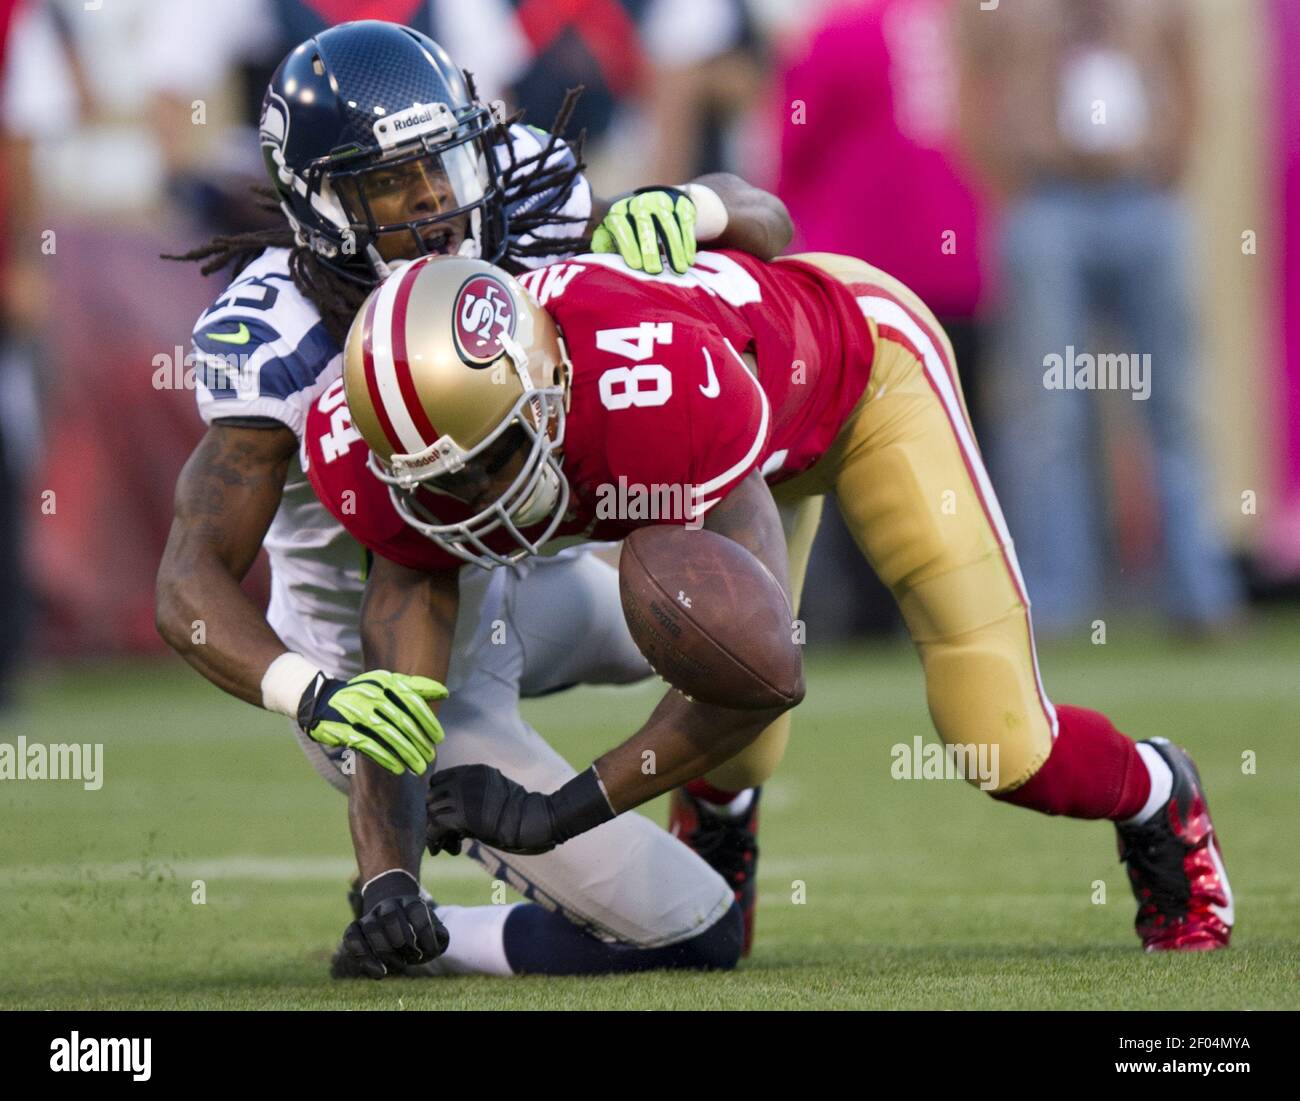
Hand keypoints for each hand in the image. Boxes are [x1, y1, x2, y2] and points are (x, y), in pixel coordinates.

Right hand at [298, 670, 446, 775]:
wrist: (321, 701)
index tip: (439, 738)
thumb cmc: (363, 695)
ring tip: (419, 767)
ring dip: (406, 753)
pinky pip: (369, 746)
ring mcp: (357, 712)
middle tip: (431, 756)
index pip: (413, 701)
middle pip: (403, 721)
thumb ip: (415, 688)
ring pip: (388, 735)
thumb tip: (444, 693)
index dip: (428, 721)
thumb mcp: (387, 684)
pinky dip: (385, 758)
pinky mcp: (345, 730)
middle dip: (419, 741)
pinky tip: (398, 768)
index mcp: (385, 682)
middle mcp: (372, 695)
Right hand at [339, 870, 449, 978]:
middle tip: (414, 956)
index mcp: (410, 902)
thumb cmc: (417, 931)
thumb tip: (436, 943)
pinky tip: (381, 973)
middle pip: (391, 915)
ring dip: (386, 950)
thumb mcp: (433, 930)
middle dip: (404, 940)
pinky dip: (364, 956)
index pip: (416, 909)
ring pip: (371, 927)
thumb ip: (440, 936)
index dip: (425, 932)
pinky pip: (351, 937)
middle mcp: (388, 905)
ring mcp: (370, 916)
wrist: (394, 919)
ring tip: (400, 964)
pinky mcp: (355, 929)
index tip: (430, 950)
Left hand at [426, 764, 615, 856]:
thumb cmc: (521, 813)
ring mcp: (463, 794)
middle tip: (445, 836)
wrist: (535, 820)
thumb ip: (473, 796)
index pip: (439, 780)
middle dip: (433, 817)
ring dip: (436, 832)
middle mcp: (466, 778)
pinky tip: (453, 850)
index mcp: (475, 770)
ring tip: (448, 846)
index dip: (438, 800)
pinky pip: (435, 827)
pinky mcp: (462, 814)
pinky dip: (437, 840)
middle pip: (431, 795)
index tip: (444, 817)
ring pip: (431, 812)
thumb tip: (449, 817)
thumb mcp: (496, 794)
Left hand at [591, 186, 696, 273]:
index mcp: (619, 211)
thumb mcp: (614, 236)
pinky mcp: (680, 203)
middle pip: (645, 224)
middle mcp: (639, 202)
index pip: (621, 225)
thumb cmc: (631, 231)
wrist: (657, 205)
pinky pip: (685, 223)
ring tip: (678, 270)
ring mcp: (661, 200)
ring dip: (674, 248)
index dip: (628, 245)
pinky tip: (688, 260)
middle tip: (654, 271)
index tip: (636, 266)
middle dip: (650, 249)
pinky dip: (687, 242)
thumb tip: (597, 257)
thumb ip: (605, 245)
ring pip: (668, 224)